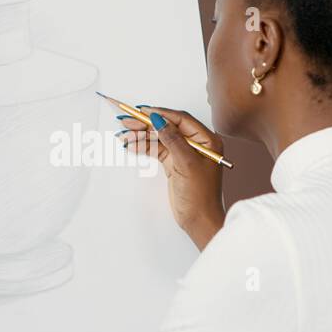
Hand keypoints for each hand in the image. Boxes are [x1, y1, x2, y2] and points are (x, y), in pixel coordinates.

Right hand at [117, 107, 225, 249]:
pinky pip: (157, 151)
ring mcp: (184, 154)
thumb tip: (159, 119)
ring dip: (142, 136)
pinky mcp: (175, 164)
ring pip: (160, 139)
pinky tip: (132, 145)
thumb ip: (173, 140)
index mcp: (207, 140)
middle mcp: (196, 144)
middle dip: (147, 124)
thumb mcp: (187, 163)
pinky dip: (145, 148)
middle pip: (168, 127)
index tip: (144, 112)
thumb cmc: (201, 196)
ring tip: (124, 135)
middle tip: (128, 121)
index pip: (181, 119)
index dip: (161, 114)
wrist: (199, 220)